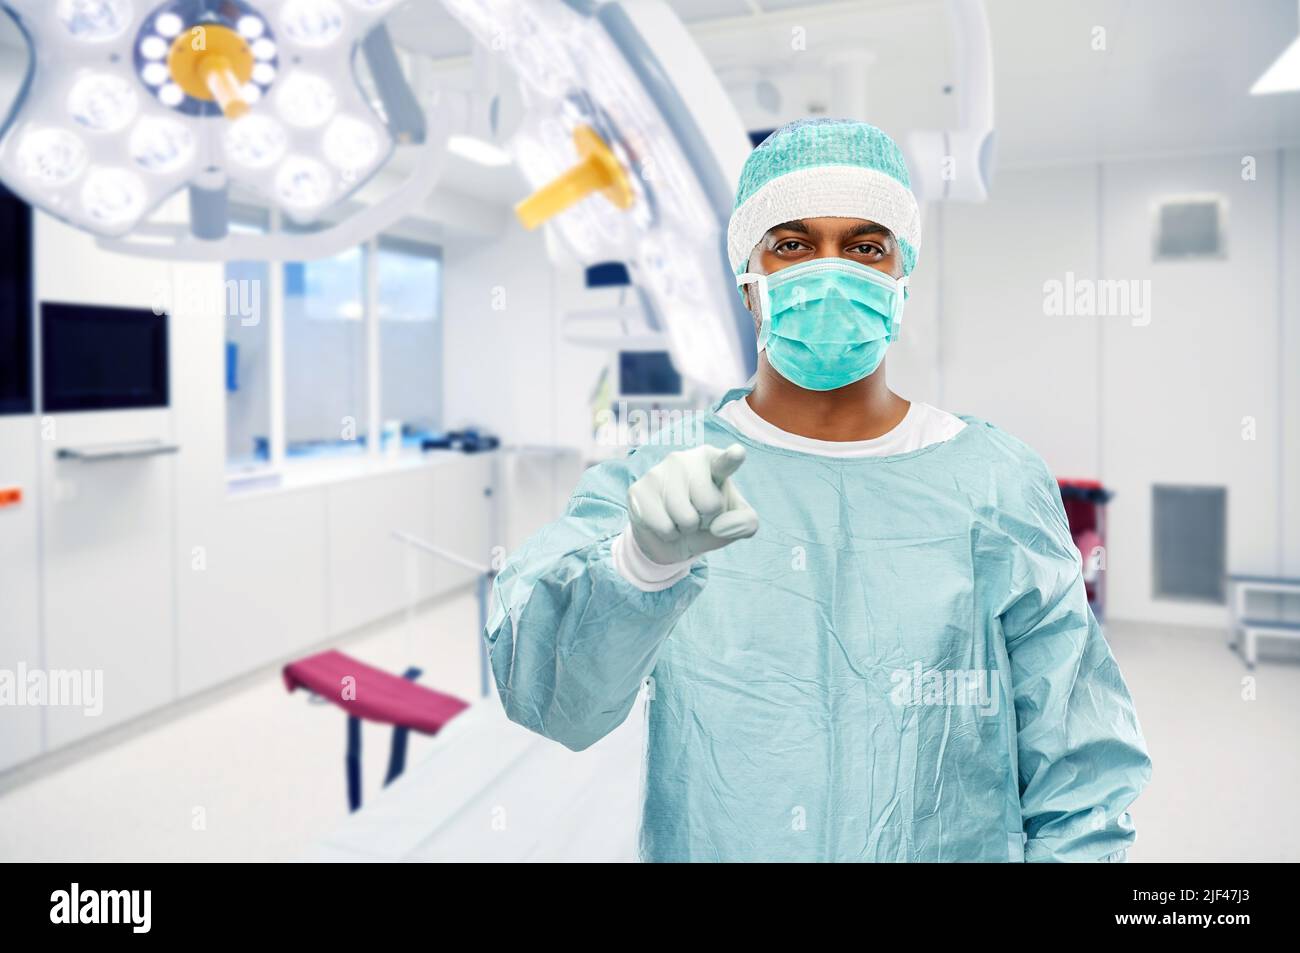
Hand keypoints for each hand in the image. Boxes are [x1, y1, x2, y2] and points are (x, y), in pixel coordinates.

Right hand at [627, 443, 759, 565]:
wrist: (668, 536)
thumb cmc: (707, 520)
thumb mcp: (734, 523)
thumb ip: (745, 523)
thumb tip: (720, 527)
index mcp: (713, 460)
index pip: (726, 461)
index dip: (732, 458)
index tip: (738, 453)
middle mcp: (685, 459)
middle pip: (710, 505)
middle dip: (707, 519)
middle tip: (697, 513)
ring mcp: (658, 471)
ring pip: (686, 519)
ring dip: (686, 528)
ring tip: (679, 517)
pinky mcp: (638, 490)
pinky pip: (665, 527)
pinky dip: (669, 534)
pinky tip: (663, 520)